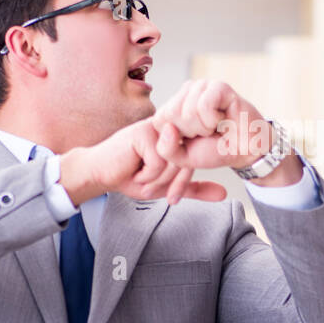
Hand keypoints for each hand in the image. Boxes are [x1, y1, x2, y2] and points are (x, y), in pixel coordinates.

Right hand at [60, 118, 227, 206]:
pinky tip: (132, 167)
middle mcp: (168, 129)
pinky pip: (159, 162)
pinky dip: (146, 174)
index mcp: (176, 138)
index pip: (192, 161)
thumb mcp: (167, 186)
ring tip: (139, 172)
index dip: (179, 180)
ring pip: (173, 163)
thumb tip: (224, 193)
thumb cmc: (129, 176)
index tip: (161, 184)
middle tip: (145, 179)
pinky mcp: (144, 133)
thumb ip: (195, 188)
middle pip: (184, 163)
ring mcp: (156, 128)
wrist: (99, 174)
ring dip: (154, 178)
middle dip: (165, 181)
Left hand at [151, 80, 304, 198]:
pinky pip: (204, 105)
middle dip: (190, 132)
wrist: (246, 150)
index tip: (193, 139)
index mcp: (173, 105)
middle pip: (171, 115)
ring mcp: (202, 86)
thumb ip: (166, 149)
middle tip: (207, 132)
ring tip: (215, 126)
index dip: (176, 138)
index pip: (158, 121)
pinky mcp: (219, 86)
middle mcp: (186, 92)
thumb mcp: (183, 157)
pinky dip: (213, 120)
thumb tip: (168, 128)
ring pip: (188, 111)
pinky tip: (222, 119)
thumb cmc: (215, 150)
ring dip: (204, 127)